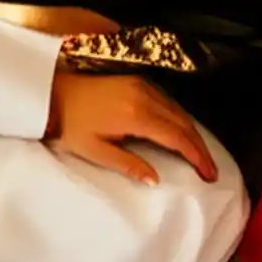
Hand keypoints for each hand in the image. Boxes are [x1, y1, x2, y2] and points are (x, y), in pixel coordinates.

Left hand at [47, 72, 217, 183]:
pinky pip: (169, 102)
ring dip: (192, 133)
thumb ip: (127, 165)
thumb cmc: (68, 124)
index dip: (197, 156)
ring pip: (179, 111)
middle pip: (184, 124)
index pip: (177, 138)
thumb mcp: (94, 151)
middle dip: (200, 147)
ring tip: (199, 154)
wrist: (52, 91)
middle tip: (209, 169)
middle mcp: (145, 97)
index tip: (208, 173)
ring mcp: (143, 86)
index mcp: (136, 116)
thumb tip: (155, 180)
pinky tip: (181, 132)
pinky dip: (180, 119)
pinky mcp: (138, 81)